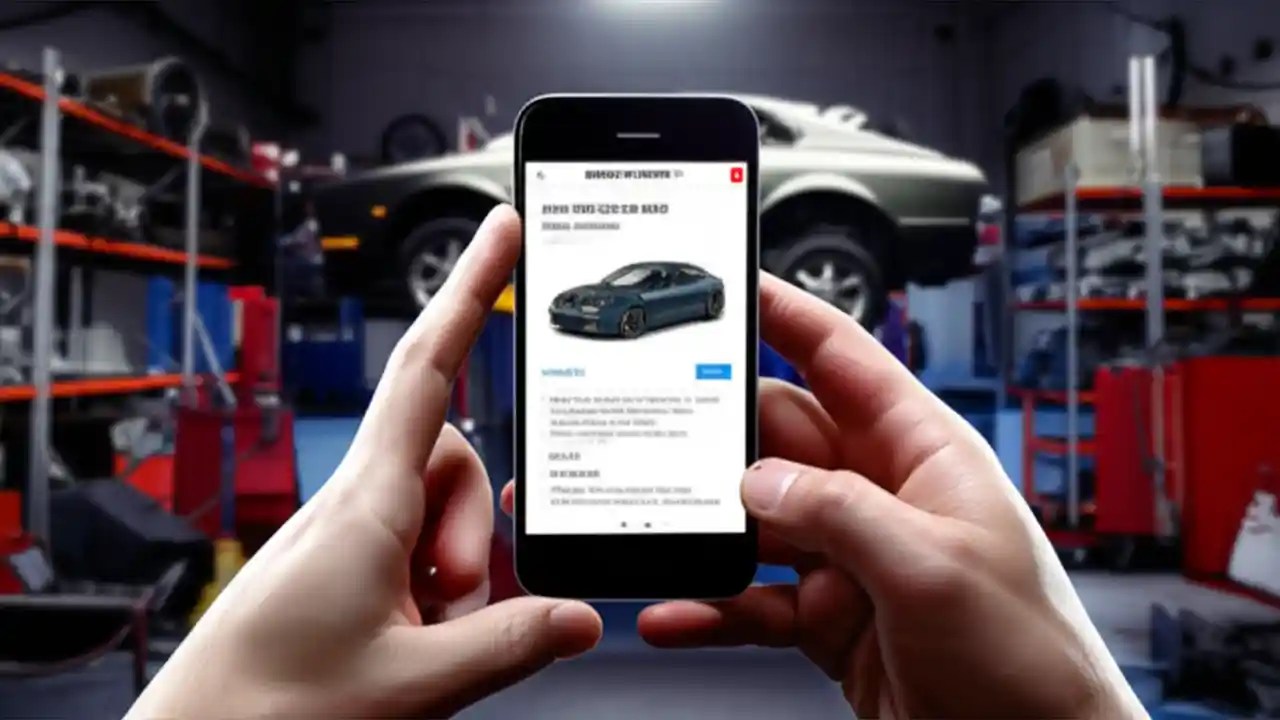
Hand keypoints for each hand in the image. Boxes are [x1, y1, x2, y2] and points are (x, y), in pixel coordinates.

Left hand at [129, 206, 601, 719]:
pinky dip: (433, 591)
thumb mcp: (416, 682)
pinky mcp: (345, 566)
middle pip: (457, 460)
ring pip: (440, 513)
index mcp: (369, 502)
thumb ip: (508, 642)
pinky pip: (415, 550)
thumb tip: (578, 615)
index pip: (430, 367)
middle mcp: (358, 503)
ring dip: (456, 572)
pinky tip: (410, 641)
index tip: (499, 229)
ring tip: (421, 637)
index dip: (469, 289)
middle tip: (449, 604)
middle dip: (477, 530)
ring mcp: (349, 534)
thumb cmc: (272, 709)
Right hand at [502, 274, 1142, 718]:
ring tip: (660, 528)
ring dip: (709, 530)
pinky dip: (712, 606)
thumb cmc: (1029, 658)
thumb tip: (758, 479)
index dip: (790, 316)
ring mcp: (853, 558)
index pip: (846, 362)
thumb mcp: (933, 568)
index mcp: (925, 455)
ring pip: (759, 521)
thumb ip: (840, 512)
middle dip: (723, 440)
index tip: (736, 288)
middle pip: (783, 441)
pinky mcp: (828, 618)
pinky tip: (678, 610)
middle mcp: (884, 497)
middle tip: (663, 435)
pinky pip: (754, 599)